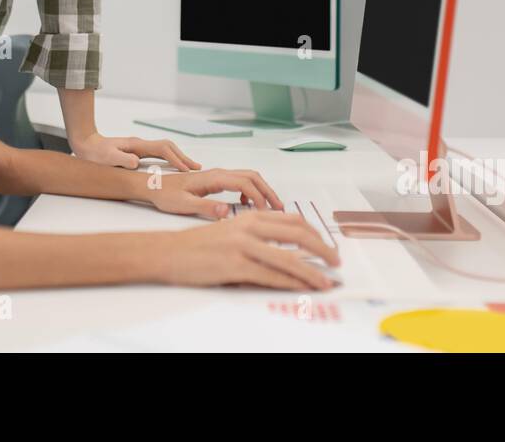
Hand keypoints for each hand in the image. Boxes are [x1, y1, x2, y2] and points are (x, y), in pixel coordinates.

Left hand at [72, 132, 200, 170]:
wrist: (86, 145)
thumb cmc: (95, 153)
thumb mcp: (107, 157)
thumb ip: (122, 159)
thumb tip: (136, 163)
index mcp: (137, 145)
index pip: (163, 150)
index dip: (175, 159)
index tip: (186, 170)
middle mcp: (141, 144)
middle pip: (169, 147)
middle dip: (183, 157)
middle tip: (197, 169)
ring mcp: (140, 146)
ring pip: (166, 149)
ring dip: (179, 157)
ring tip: (191, 168)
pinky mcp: (139, 151)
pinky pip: (160, 153)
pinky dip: (171, 158)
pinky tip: (174, 166)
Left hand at [148, 168, 282, 217]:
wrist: (153, 186)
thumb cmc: (166, 195)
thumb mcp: (184, 205)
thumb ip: (206, 208)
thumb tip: (227, 212)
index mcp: (213, 178)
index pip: (245, 184)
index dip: (260, 198)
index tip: (267, 214)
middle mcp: (218, 173)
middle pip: (252, 177)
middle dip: (268, 191)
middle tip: (280, 208)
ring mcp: (217, 176)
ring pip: (247, 177)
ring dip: (262, 190)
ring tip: (270, 208)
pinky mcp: (215, 181)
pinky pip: (239, 181)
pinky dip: (250, 190)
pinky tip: (246, 205)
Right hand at [155, 210, 340, 290]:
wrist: (168, 252)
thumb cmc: (197, 245)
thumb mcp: (230, 231)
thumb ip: (256, 236)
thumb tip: (284, 251)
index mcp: (249, 217)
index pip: (292, 221)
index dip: (314, 234)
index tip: (327, 246)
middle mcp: (248, 227)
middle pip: (297, 236)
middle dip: (322, 250)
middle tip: (336, 261)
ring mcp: (242, 246)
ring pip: (287, 258)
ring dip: (311, 272)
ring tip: (326, 282)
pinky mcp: (234, 266)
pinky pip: (269, 276)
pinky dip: (289, 283)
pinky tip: (300, 288)